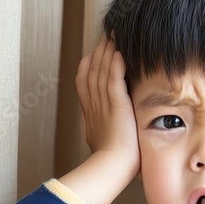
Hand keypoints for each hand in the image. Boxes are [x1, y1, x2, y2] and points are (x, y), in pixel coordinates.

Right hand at [75, 35, 140, 177]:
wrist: (112, 168)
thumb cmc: (112, 162)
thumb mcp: (103, 140)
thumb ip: (105, 129)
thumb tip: (106, 131)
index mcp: (90, 112)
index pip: (85, 81)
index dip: (89, 65)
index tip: (95, 52)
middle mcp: (93, 105)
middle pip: (92, 71)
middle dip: (99, 51)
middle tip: (106, 34)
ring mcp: (103, 104)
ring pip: (102, 71)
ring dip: (107, 52)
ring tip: (113, 35)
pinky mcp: (116, 106)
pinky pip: (114, 80)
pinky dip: (115, 65)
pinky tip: (119, 52)